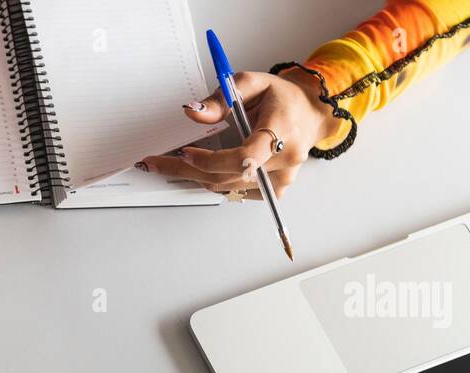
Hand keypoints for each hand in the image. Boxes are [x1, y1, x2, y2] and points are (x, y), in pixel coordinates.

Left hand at [139, 70, 340, 198]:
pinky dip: (217, 180)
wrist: (310, 115)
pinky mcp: (275, 192)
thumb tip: (192, 113)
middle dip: (188, 169)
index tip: (187, 153)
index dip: (211, 160)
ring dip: (197, 176)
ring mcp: (281, 180)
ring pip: (227, 186)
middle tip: (158, 162)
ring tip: (175, 163)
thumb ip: (221, 98)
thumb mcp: (252, 84)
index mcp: (283, 130)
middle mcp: (285, 160)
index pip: (244, 157)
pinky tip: (208, 168)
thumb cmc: (281, 99)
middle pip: (227, 176)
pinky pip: (236, 191)